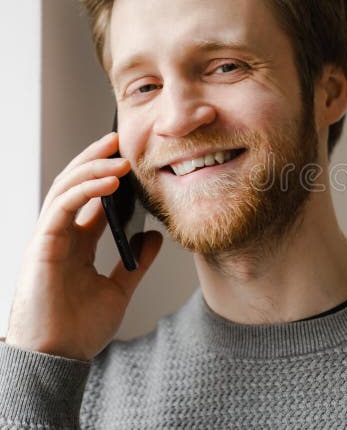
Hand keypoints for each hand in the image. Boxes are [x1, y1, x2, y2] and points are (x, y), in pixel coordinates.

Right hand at [4, 132, 161, 361]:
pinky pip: (60, 208)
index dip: (108, 177)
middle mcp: (60, 237)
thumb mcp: (118, 289)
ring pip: (65, 189)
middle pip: (75, 186)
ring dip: (92, 168)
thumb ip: (134, 262)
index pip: (90, 200)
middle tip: (119, 141)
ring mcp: (48, 240)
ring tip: (118, 155)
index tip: (130, 160)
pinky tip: (109, 182)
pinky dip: (84, 191)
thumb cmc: (79, 329)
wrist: (59, 358)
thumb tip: (152, 237)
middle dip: (95, 160)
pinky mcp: (41, 246)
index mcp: (76, 245)